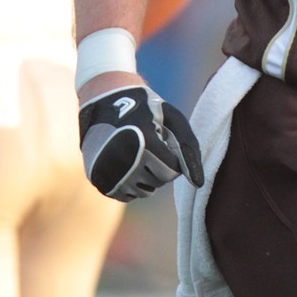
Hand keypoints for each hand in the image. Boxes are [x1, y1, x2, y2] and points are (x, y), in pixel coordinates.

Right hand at [79, 82, 203, 200]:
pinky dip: (131, 183)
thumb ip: (189, 149)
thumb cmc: (146, 109)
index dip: (172, 155)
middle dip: (161, 166)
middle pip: (158, 181)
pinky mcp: (97, 179)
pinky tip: (126, 162)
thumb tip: (198, 183)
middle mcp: (122, 159)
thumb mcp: (173, 120)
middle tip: (149, 144)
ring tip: (137, 151)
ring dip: (147, 176)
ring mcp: (107, 171)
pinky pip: (125, 195)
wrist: (105, 101)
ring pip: (143, 192)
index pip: (172, 170)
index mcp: (142, 142)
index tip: (163, 139)